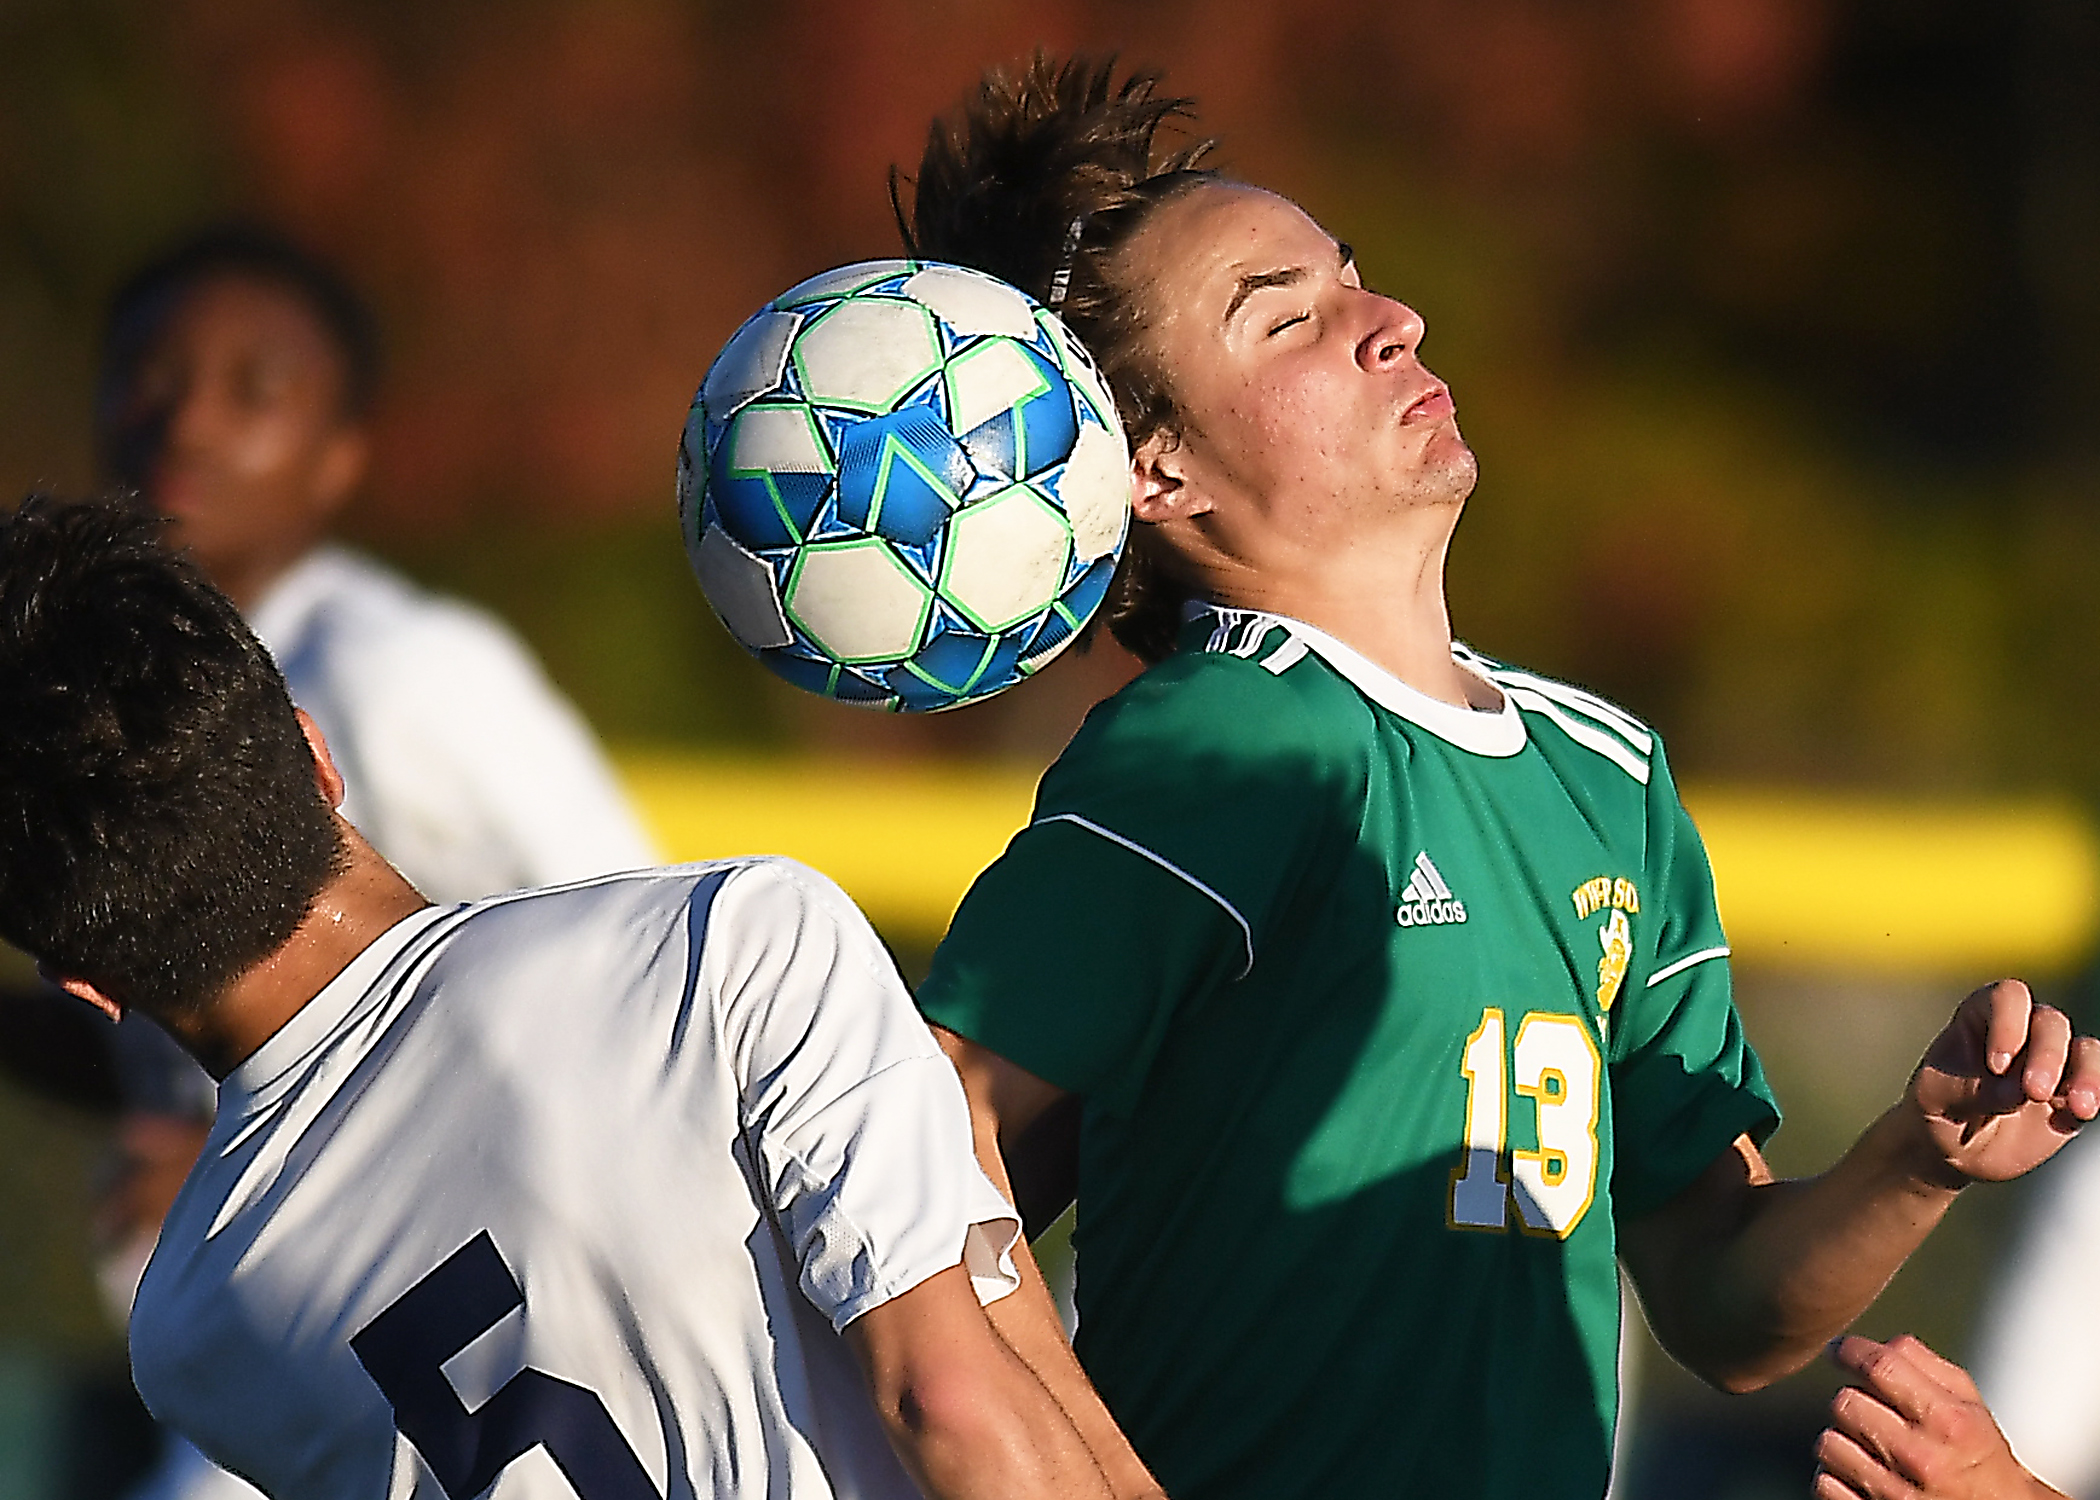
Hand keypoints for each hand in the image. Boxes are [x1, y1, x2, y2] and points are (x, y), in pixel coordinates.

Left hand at [1815, 1334, 2064, 1498]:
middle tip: (1873, 1415)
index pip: (1880, 1367)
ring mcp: (1895, 1494)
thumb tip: (1872, 1343)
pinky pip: (1824, 1483)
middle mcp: (1921, 1458)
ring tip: (1870, 1449)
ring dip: (1842, 1441)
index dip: (1851, 1350)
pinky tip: (1863, 1477)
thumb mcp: (1969, 1405)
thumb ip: (1924, 1364)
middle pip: (1844, 1403)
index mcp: (1947, 1422)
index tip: (1839, 1350)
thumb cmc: (1979, 1455)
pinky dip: (1836, 1477)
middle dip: (1854, 1402)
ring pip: (1828, 1443)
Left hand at [1904, 980, 2099, 1186]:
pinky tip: (2079, 1114)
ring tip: (2080, 1107)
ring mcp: (2053, 1059)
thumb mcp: (1937, 1097)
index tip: (1996, 1065)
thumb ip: (1970, 1090)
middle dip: (2047, 1056)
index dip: (2009, 1025)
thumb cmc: (1940, 1106)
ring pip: (2085, 1050)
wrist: (1957, 1145)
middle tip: (2034, 1091)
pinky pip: (2097, 1083)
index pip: (2008, 998)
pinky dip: (2095, 1094)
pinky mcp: (2073, 1091)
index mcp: (1983, 1014)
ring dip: (2086, 1075)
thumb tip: (2015, 1093)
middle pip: (2050, 1023)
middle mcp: (2024, 1029)